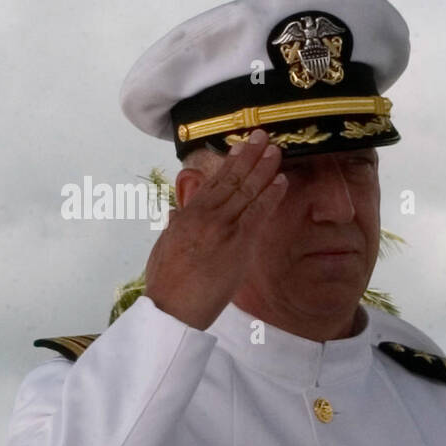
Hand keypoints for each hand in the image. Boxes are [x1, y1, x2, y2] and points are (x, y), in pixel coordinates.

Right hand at [144, 129, 287, 330]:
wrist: (172, 309)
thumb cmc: (166, 285)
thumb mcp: (164, 248)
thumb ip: (173, 226)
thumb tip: (175, 213)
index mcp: (186, 216)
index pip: (212, 182)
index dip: (230, 162)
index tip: (242, 146)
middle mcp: (204, 216)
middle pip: (231, 179)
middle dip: (249, 156)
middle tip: (263, 136)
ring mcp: (221, 228)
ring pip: (246, 191)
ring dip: (263, 168)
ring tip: (276, 150)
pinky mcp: (237, 244)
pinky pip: (257, 213)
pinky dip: (270, 195)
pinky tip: (281, 181)